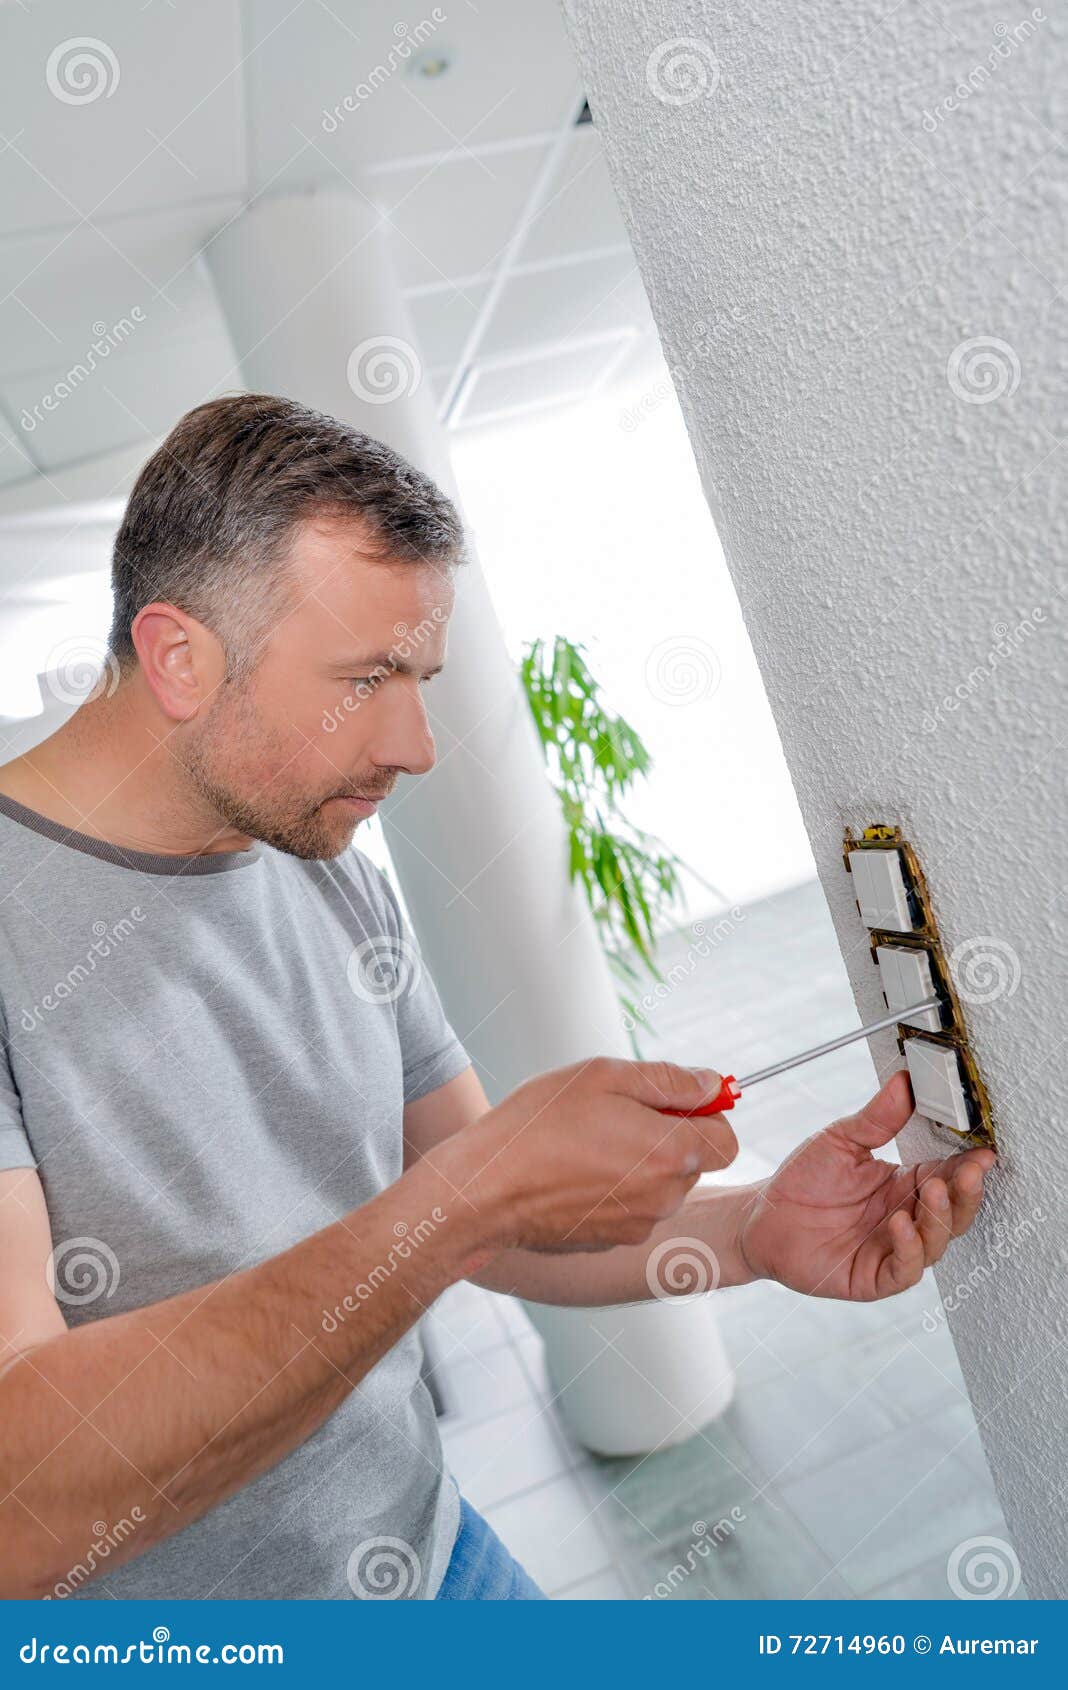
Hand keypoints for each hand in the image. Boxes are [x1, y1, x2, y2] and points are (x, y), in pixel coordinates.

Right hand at [444, 1057, 739, 1252]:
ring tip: (587, 1143)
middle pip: (692, 1163)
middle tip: (614, 1116)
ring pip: (659, 1187)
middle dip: (667, 1138)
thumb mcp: (604, 1077)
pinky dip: (614, 1191)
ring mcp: (637, 1225)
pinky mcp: (609, 1242)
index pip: (726, 1140)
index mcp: (671, 1153)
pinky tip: (574, 1173)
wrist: (485, 1189)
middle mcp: (664, 1197)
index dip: (706, 1116)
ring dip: (639, 1165)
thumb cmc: (539, 1126)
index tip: (671, 1103)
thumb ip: (669, 1080)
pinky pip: (630, 1210)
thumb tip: (712, 1084)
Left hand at [736, 1069, 995, 1299]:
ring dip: (939, 1218)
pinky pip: (904, 1269)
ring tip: (931, 1191)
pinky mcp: (875, 1277)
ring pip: (936, 1242)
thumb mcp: (841, 1141)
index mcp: (904, 1185)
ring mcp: (893, 1250)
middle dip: (966, 1193)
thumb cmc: (804, 1181)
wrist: (763, 1218)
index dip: (969, 1167)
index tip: (983, 1152)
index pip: (948, 1177)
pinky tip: (900, 1223)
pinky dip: (909, 1248)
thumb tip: (905, 1082)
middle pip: (953, 1213)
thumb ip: (876, 1118)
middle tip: (968, 1172)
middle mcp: (906, 1219)